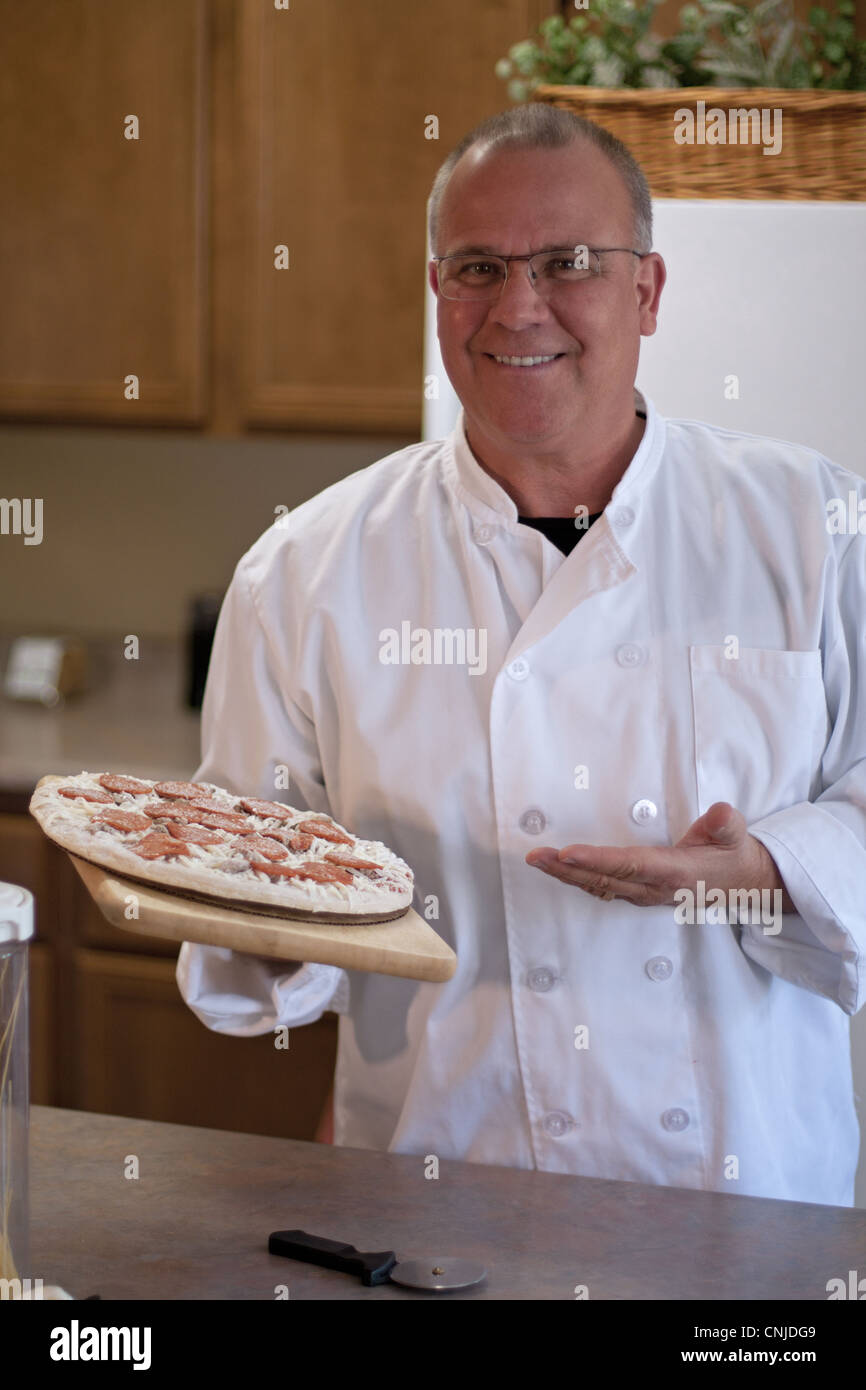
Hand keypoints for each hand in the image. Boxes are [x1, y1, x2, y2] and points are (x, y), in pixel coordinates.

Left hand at [526, 801, 794, 911]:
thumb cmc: (734, 855)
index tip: (568, 853)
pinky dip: (579, 881)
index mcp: (675, 872)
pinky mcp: (640, 894)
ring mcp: (645, 895)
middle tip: (537, 857)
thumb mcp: (737, 835)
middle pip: (604, 880)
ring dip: (566, 876)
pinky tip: (560, 871)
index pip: (630, 865)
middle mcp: (654, 888)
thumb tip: (720, 813)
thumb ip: (726, 824)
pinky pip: (604, 889)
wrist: (743, 885)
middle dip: (568, 870)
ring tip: (538, 861)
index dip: (597, 861)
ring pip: (599, 887)